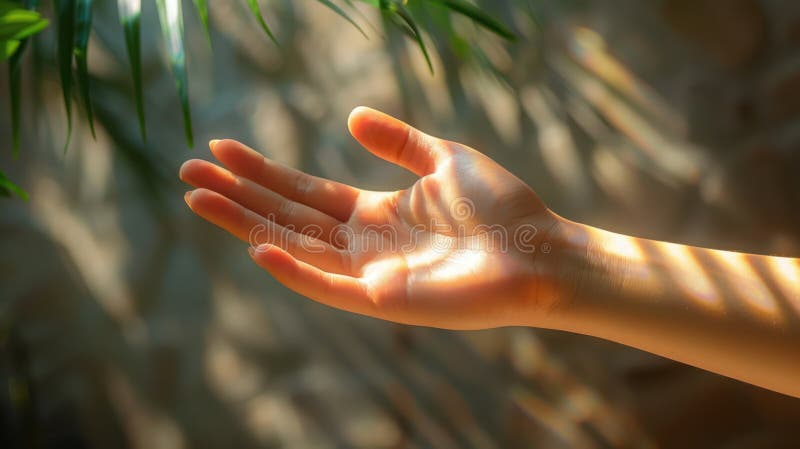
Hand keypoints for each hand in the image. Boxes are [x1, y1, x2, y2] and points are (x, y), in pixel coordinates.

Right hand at [180, 107, 563, 328]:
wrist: (540, 251)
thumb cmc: (500, 208)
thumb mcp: (443, 159)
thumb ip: (398, 140)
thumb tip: (349, 117)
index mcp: (374, 213)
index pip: (304, 192)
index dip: (262, 172)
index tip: (221, 148)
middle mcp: (362, 245)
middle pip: (286, 218)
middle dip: (238, 196)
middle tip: (188, 172)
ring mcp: (369, 274)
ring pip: (294, 249)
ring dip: (246, 226)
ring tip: (200, 200)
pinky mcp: (384, 300)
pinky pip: (328, 287)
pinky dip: (294, 271)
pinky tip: (258, 249)